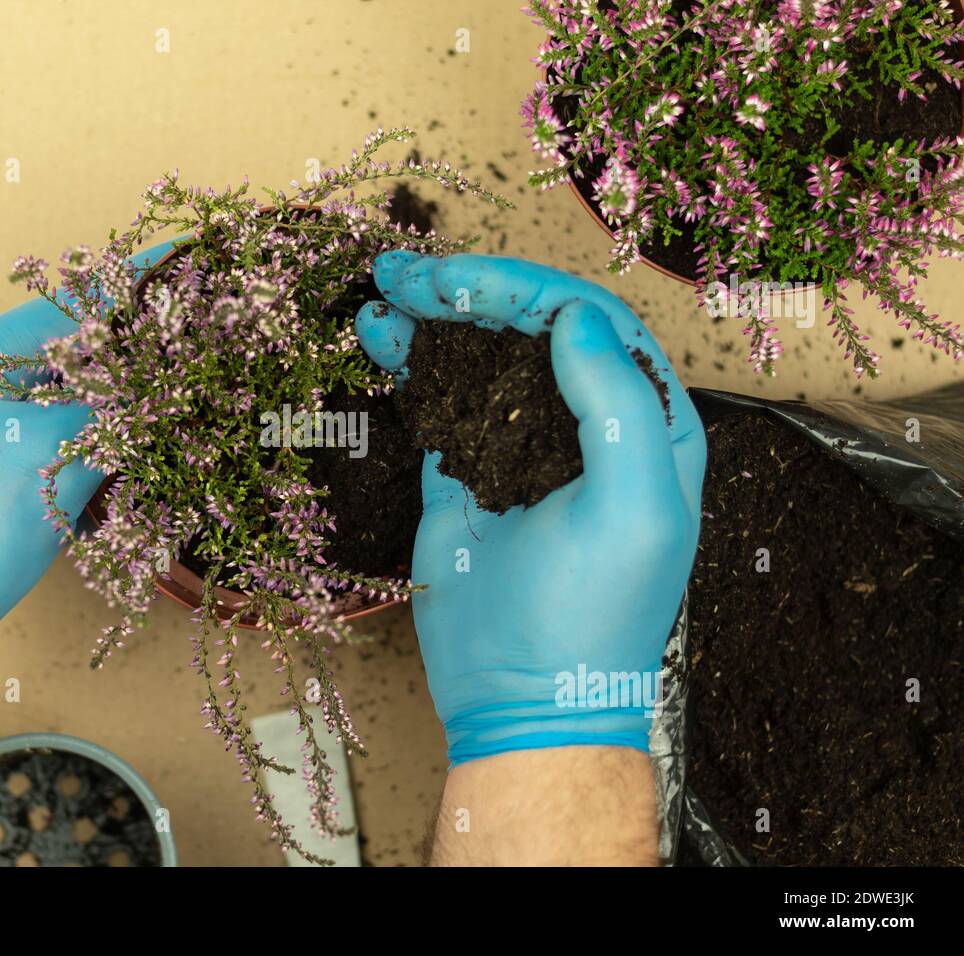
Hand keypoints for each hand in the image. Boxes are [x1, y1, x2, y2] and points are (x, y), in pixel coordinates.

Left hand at [0, 241, 175, 710]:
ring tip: (179, 418)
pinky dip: (93, 467)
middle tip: (198, 360)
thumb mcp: (48, 451)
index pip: (71, 308)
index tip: (188, 269)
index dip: (133, 292)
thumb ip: (111, 411)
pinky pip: (55, 464)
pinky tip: (134, 480)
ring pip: (67, 417)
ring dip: (117, 422)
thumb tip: (162, 385)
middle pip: (72, 363)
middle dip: (134, 363)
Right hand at [356, 252, 705, 765]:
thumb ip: (616, 405)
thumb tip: (572, 318)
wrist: (521, 699)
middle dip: (468, 291)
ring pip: (482, 355)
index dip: (525, 289)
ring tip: (380, 290)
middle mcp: (585, 421)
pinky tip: (378, 334)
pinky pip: (442, 399)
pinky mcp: (468, 472)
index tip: (458, 282)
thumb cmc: (594, 614)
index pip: (590, 323)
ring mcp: (521, 443)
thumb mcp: (633, 510)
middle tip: (403, 271)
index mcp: (645, 423)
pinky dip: (411, 362)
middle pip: (529, 326)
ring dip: (432, 316)